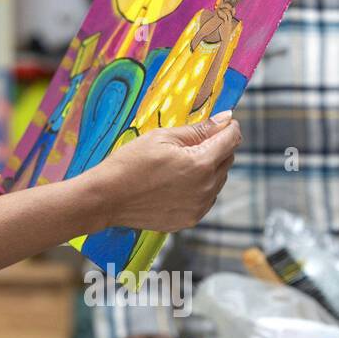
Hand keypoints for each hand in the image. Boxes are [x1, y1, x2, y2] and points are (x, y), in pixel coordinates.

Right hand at [89, 111, 240, 231]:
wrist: (107, 198)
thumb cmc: (130, 163)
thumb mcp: (162, 137)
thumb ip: (198, 129)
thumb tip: (226, 119)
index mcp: (201, 163)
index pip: (231, 139)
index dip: (228, 127)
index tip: (221, 123)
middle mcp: (206, 187)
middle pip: (228, 160)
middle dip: (217, 147)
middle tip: (191, 142)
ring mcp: (200, 206)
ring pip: (218, 180)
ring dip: (208, 169)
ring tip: (178, 165)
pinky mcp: (190, 219)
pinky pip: (206, 198)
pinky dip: (199, 188)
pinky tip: (175, 183)